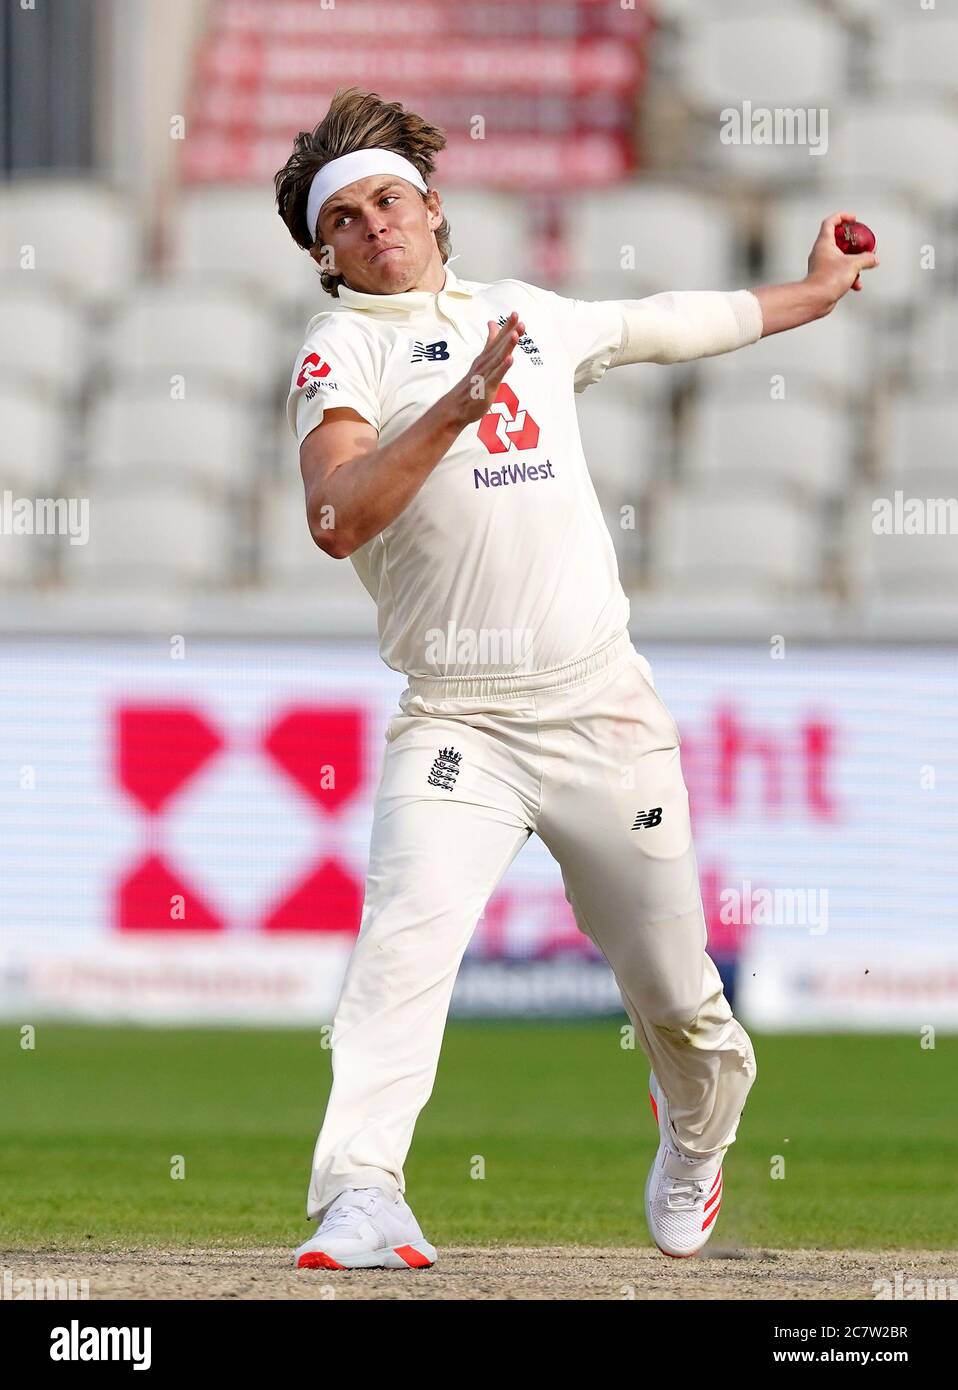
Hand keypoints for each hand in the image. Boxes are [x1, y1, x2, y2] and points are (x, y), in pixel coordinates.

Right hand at [445, 312, 523, 426]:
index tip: (515, 314)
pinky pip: (495, 376)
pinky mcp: (486, 387)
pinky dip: (502, 368)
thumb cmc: (472, 384)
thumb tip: (493, 323)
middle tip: (517, 317)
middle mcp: (485, 363)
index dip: (507, 327)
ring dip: (507, 346)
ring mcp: (485, 374)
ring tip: (515, 334)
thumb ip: (490, 342)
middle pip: (498, 345)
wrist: (456, 407)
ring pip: (498, 358)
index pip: (497, 339)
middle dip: (509, 331)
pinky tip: (510, 359)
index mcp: (485, 357)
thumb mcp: (483, 360)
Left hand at [807, 211, 878, 313]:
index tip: (853, 219)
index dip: (842, 217)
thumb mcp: (853, 265)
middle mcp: (821, 252)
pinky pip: (839, 272)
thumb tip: (873, 259)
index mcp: (824, 243)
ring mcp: (822, 265)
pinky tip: (856, 284)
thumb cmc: (827, 280)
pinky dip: (849, 276)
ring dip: (852, 262)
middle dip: (850, 241)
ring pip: (839, 258)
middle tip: (859, 242)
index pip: (830, 222)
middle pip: (836, 239)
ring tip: (861, 267)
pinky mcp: (824, 278)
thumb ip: (866, 259)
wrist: (815, 300)